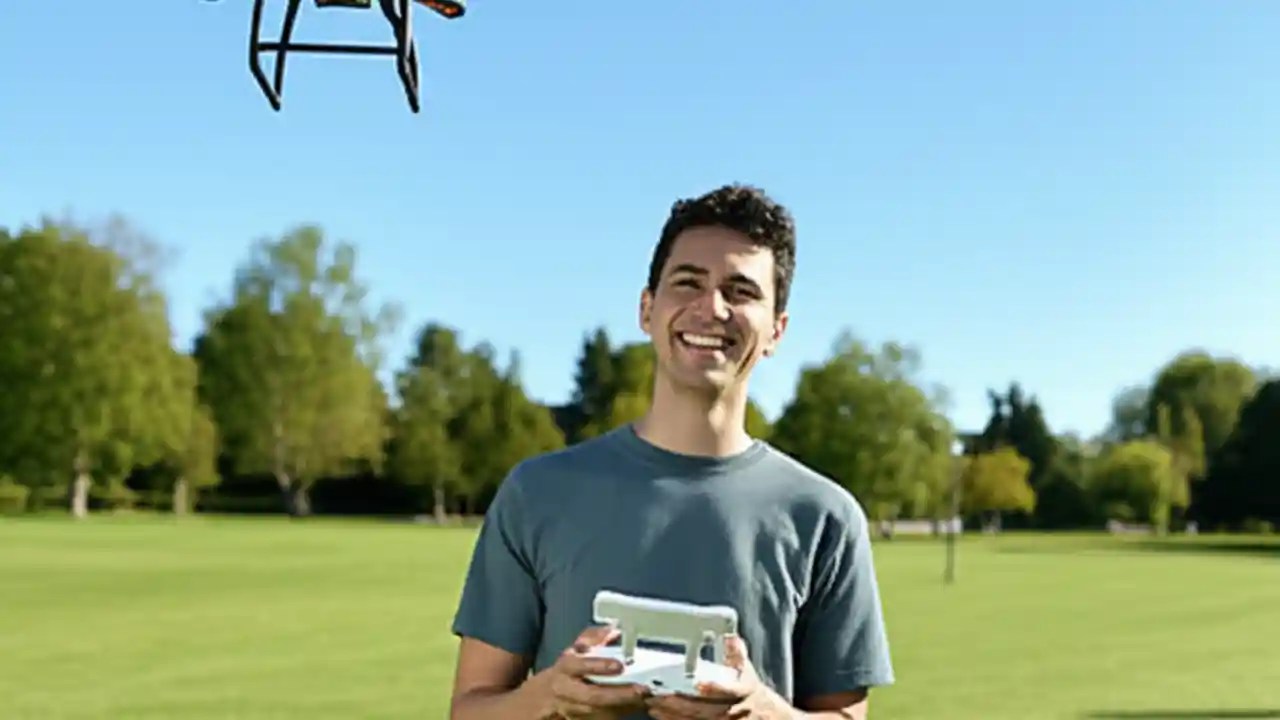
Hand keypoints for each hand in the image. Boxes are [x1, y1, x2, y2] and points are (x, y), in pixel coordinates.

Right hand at [536, 624, 651, 718]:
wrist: (544, 698)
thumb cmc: (566, 670)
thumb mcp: (574, 650)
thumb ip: (593, 638)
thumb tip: (614, 630)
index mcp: (566, 667)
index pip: (580, 666)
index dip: (599, 666)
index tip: (619, 665)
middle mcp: (567, 690)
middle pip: (593, 696)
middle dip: (619, 694)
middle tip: (641, 690)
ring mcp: (572, 709)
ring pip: (600, 712)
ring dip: (623, 707)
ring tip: (643, 698)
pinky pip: (602, 719)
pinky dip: (620, 713)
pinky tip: (634, 706)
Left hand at [645, 635, 794, 719]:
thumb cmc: (755, 697)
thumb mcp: (749, 674)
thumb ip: (737, 655)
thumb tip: (730, 637)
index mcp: (742, 693)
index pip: (727, 691)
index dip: (714, 688)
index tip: (698, 684)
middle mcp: (733, 712)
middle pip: (703, 710)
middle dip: (678, 705)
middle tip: (657, 697)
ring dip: (673, 717)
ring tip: (654, 709)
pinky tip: (664, 719)